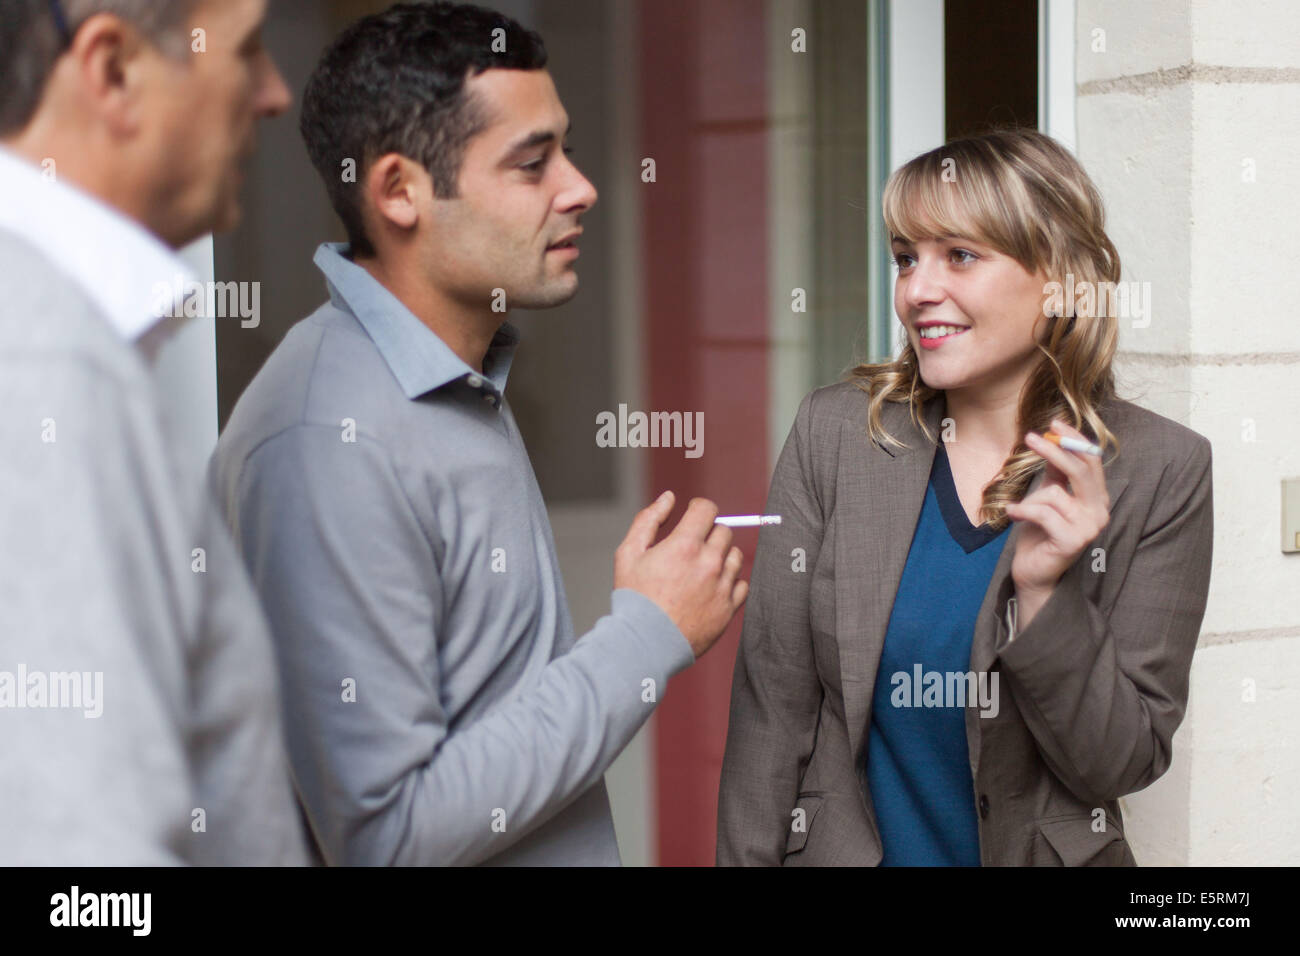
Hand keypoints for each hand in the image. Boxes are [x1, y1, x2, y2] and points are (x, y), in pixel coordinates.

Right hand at [613, 491, 748, 657]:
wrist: (645, 643)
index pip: (707, 509)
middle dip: (708, 533)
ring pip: (735, 556)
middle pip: (723, 531)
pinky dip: (730, 582)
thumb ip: (649, 519)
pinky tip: (711, 587)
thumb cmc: (634, 599)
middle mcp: (708, 563)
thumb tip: (669, 498)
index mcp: (684, 546)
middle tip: (690, 549)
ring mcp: (721, 586)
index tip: (693, 516)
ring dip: (721, 556)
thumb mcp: (629, 553)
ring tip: (700, 570)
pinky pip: (742, 584)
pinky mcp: (729, 608)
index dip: (699, 508)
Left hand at [1005, 419, 1110, 600]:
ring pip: (1055, 493)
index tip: (1054, 422)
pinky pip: (1043, 513)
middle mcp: (1099, 511)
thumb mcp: (1047, 496)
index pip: (1091, 461)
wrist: (1034, 570)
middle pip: (1080, 471)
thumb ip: (1054, 472)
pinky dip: (1023, 511)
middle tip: (1030, 437)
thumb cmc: (1040, 532)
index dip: (1074, 440)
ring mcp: (1089, 527)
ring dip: (1030, 499)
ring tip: (1021, 511)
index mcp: (1097, 497)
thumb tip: (1052, 437)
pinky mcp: (1073, 541)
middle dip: (1054, 451)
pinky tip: (1013, 514)